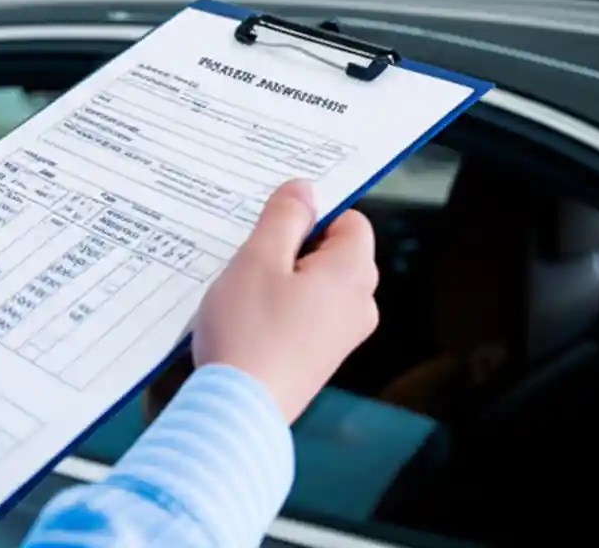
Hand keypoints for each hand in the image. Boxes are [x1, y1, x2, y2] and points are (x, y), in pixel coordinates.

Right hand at [193, 180, 378, 421]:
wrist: (239, 408)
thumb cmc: (248, 331)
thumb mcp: (258, 259)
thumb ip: (284, 217)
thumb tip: (305, 190)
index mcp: (353, 274)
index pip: (350, 221)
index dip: (312, 215)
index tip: (273, 226)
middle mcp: (359, 305)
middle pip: (334, 253)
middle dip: (294, 247)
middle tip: (252, 256)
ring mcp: (343, 336)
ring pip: (318, 285)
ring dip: (283, 279)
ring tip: (245, 291)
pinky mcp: (321, 358)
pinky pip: (309, 315)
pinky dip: (283, 308)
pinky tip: (250, 318)